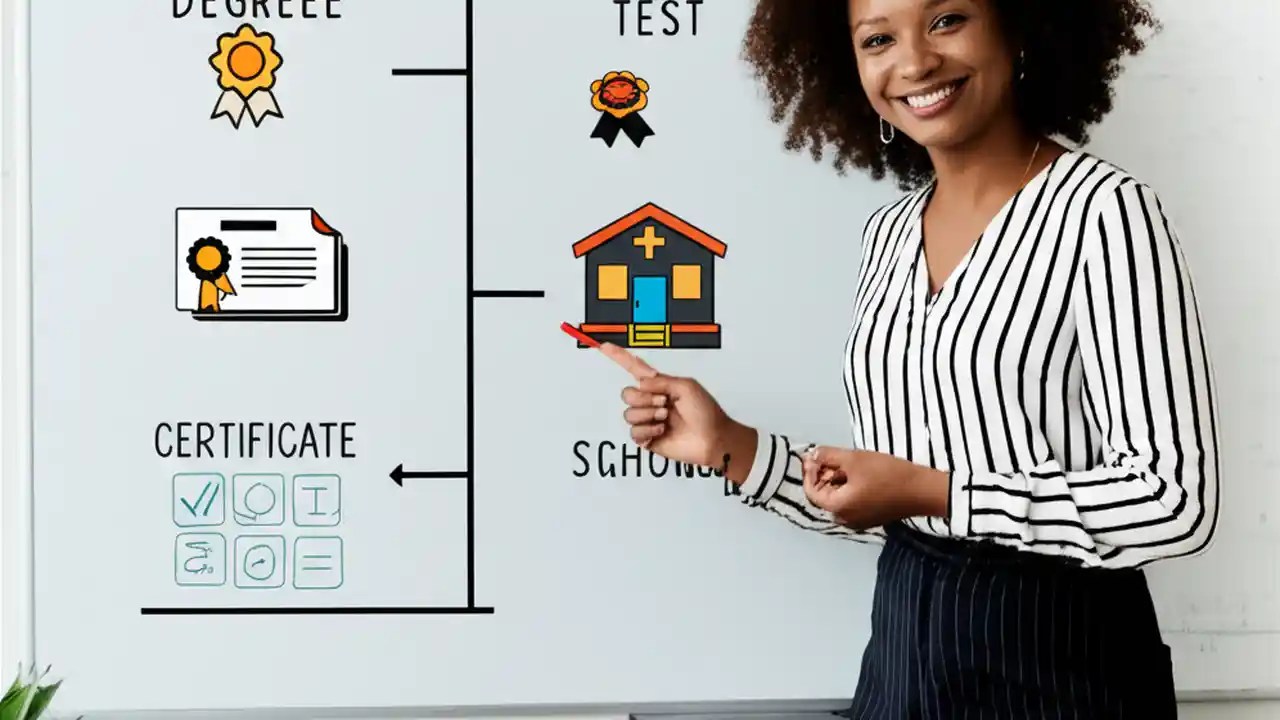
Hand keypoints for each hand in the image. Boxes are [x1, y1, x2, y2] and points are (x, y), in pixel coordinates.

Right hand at [598, 342, 741, 468]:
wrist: (712, 439)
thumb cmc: (705, 412)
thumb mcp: (686, 386)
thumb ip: (661, 381)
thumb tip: (642, 384)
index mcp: (660, 385)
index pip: (635, 368)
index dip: (619, 357)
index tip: (604, 346)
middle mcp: (651, 401)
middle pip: (627, 394)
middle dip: (644, 398)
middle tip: (664, 403)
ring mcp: (649, 420)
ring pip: (629, 414)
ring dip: (648, 415)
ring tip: (665, 418)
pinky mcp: (648, 438)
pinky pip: (633, 432)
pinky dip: (648, 430)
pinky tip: (662, 431)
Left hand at [801, 445, 948, 529]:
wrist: (922, 491)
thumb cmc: (887, 474)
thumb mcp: (854, 459)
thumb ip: (828, 456)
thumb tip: (812, 455)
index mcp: (837, 508)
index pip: (811, 490)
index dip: (809, 471)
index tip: (813, 455)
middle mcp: (844, 519)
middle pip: (824, 495)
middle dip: (823, 474)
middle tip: (829, 455)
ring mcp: (857, 521)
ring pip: (838, 497)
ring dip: (836, 479)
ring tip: (845, 461)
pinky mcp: (869, 517)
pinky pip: (851, 502)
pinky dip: (848, 487)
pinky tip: (857, 473)